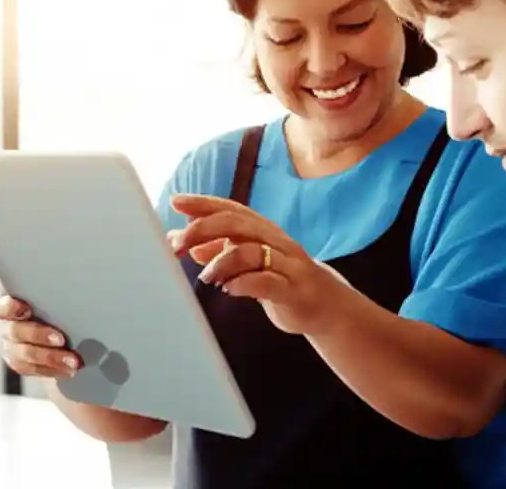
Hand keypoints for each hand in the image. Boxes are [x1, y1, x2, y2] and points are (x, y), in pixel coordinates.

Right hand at [0, 295, 82, 378]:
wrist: (52, 330)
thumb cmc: (53, 309)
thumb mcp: (50, 302)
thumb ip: (53, 299)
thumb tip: (77, 295)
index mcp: (11, 307)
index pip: (4, 307)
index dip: (12, 308)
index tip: (27, 310)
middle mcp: (7, 328)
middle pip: (16, 332)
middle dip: (38, 335)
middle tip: (60, 339)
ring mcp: (11, 348)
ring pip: (24, 355)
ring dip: (50, 358)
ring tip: (72, 361)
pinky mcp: (20, 364)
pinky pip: (32, 370)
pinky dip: (52, 370)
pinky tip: (68, 370)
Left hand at [169, 194, 354, 335]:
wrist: (329, 305)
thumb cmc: (282, 278)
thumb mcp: (247, 261)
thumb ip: (215, 249)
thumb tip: (177, 237)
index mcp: (263, 231)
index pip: (231, 209)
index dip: (204, 203)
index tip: (176, 201)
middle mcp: (276, 241)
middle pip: (238, 224)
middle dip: (204, 229)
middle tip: (178, 245)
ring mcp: (287, 264)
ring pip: (252, 251)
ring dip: (222, 261)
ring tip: (206, 276)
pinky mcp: (294, 290)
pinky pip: (268, 282)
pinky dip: (244, 283)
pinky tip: (229, 289)